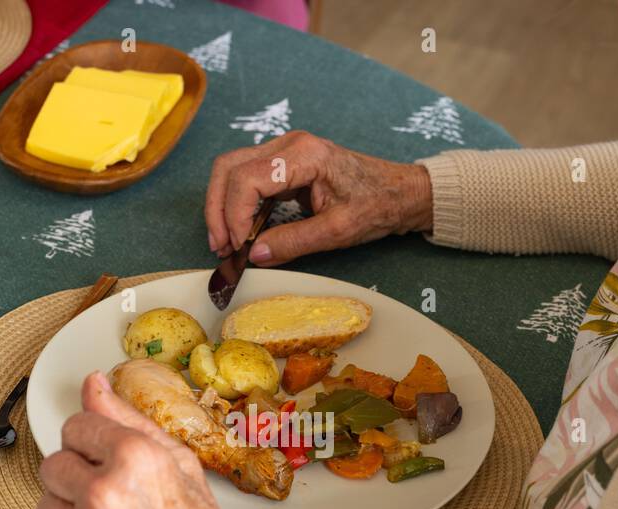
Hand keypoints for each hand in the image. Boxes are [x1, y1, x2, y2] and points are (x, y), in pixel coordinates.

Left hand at [36, 372, 288, 508]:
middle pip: (53, 464)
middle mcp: (102, 493)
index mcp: (135, 458)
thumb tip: (92, 383)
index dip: (93, 445)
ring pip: (43, 505)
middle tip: (114, 507)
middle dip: (78, 480)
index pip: (76, 426)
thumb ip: (132, 422)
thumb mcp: (183, 469)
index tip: (108, 464)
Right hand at [205, 130, 433, 265]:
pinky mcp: (284, 163)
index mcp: (305, 155)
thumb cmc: (377, 205)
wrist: (399, 192)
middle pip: (229, 167)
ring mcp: (285, 151)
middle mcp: (290, 144)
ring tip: (225, 242)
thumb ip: (294, 242)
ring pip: (232, 170)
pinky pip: (247, 177)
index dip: (233, 214)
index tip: (237, 246)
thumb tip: (254, 254)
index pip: (247, 179)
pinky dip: (236, 204)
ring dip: (222, 205)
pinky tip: (240, 231)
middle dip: (218, 208)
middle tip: (220, 246)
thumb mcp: (338, 231)